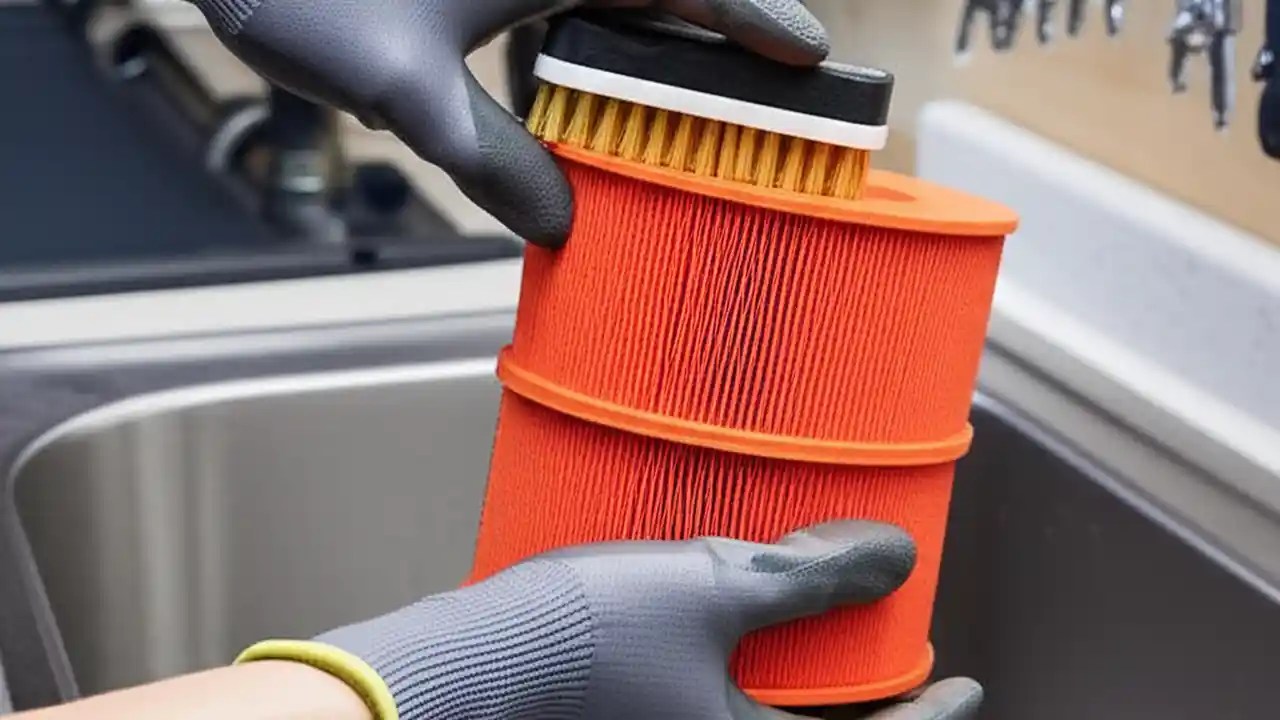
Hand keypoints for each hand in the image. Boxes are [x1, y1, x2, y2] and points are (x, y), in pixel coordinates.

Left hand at [191, 0, 828, 246]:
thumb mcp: (401, 86)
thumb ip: (486, 154)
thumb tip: (561, 225)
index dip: (754, 19)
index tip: (812, 59)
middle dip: (721, 36)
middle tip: (767, 100)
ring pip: (619, 2)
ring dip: (664, 44)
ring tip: (701, 110)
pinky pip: (572, 18)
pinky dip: (602, 48)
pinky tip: (599, 100)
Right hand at [239, 521, 980, 719]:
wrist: (459, 668)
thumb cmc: (573, 644)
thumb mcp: (708, 588)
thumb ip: (806, 574)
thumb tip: (890, 555)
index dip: (933, 714)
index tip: (965, 683)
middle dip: (864, 700)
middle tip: (886, 650)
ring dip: (796, 683)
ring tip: (809, 626)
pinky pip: (707, 706)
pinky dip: (736, 674)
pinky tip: (723, 626)